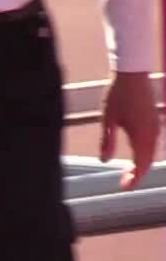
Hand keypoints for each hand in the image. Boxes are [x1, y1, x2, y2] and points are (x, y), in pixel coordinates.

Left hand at [99, 71, 161, 189]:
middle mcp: (153, 134)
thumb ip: (107, 141)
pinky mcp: (155, 121)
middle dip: (138, 174)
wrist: (132, 73)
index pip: (141, 165)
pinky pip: (153, 143)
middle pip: (148, 161)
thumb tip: (104, 161)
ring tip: (130, 173)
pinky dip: (146, 153)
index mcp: (142, 135)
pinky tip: (137, 155)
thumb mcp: (107, 118)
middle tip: (125, 183)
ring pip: (152, 152)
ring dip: (142, 164)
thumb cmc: (118, 95)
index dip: (134, 178)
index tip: (125, 187)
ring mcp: (156, 127)